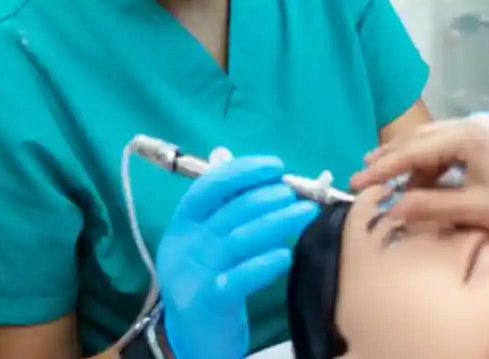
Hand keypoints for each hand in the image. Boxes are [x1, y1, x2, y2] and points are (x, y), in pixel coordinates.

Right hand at [157, 155, 316, 358]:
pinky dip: (264, 264)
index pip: (208, 187)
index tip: (275, 166)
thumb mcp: (203, 237)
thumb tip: (224, 154)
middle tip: (296, 194)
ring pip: (238, 241)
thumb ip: (218, 200)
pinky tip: (286, 253)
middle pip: (228, 212)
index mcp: (183, 224)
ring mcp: (196, 274)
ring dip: (275, 223)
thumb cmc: (207, 275)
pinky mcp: (210, 302)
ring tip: (304, 213)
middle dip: (266, 197)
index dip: (242, 171)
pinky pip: (239, 279)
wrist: (192, 334)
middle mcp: (185, 245)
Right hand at [350, 114, 488, 241]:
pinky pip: (451, 147)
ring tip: (386, 178)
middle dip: (391, 158)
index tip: (358, 182)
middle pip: (421, 139)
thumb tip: (392, 209)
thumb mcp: (474, 210)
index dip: (383, 168)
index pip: (413, 150)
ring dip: (411, 161)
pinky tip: (422, 179)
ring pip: (435, 142)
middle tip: (363, 174)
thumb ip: (429, 206)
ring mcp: (484, 130)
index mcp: (468, 135)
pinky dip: (432, 163)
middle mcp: (474, 124)